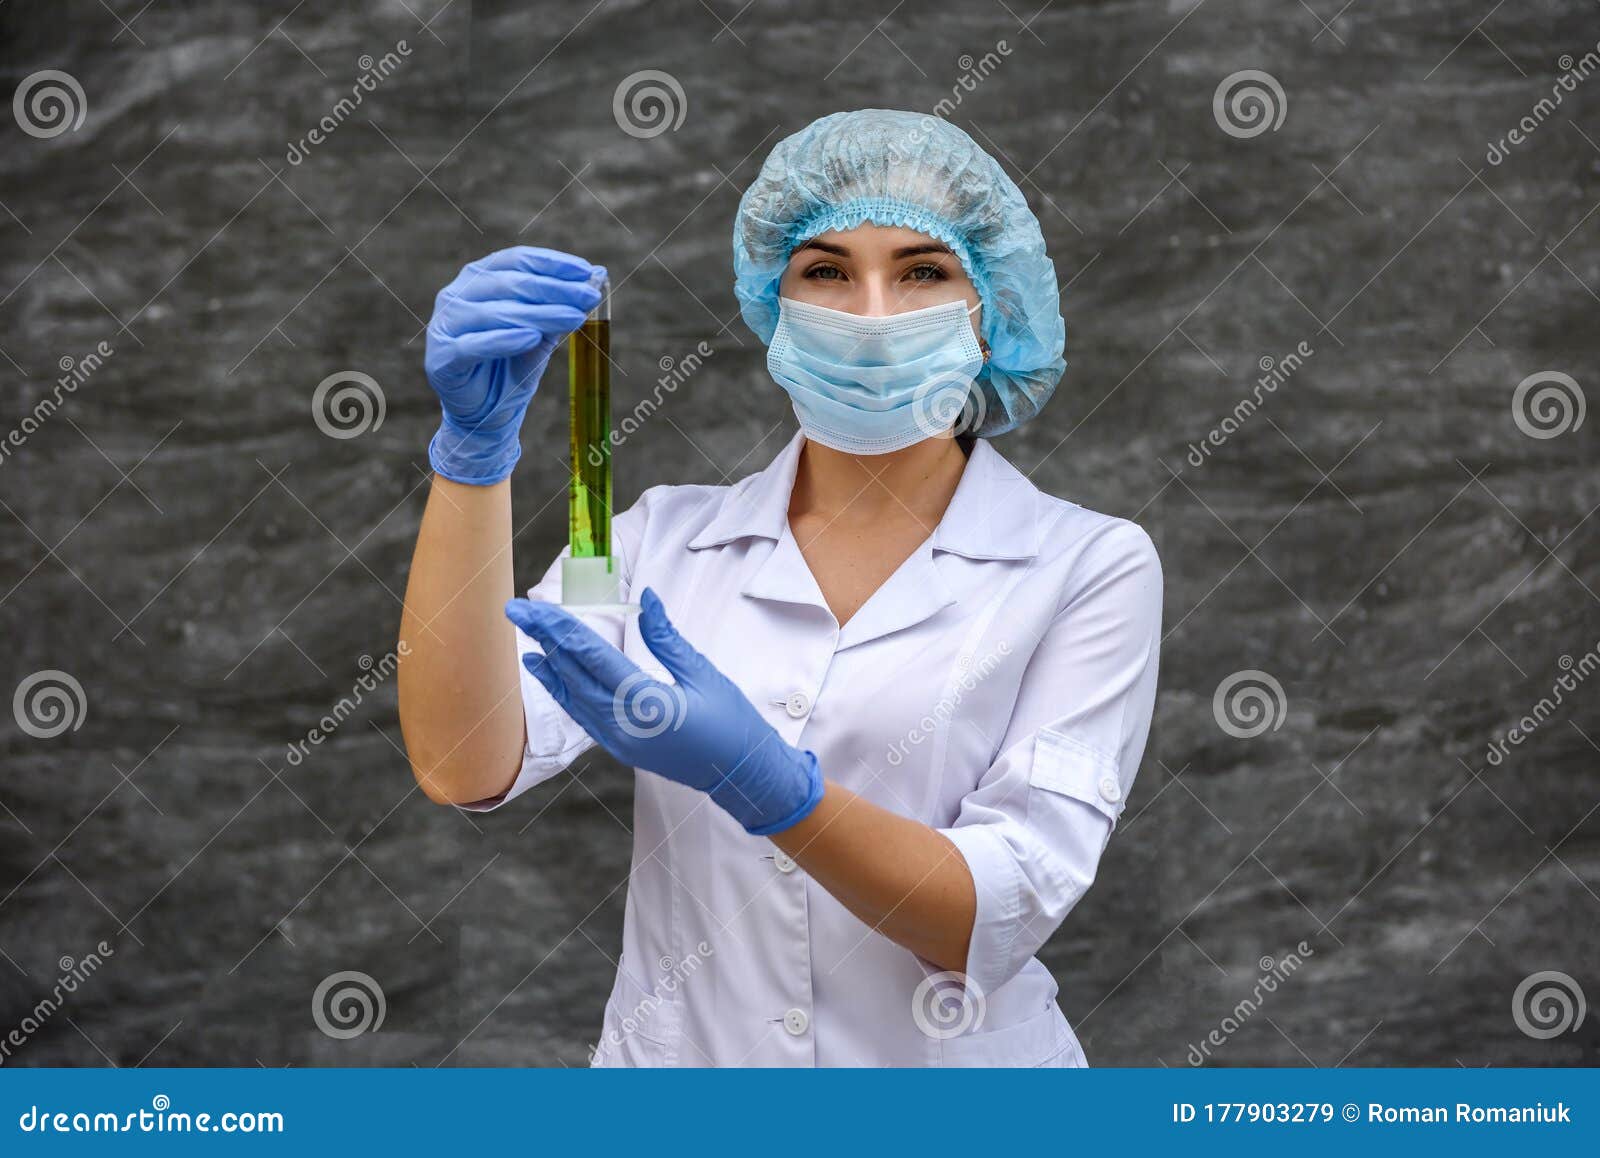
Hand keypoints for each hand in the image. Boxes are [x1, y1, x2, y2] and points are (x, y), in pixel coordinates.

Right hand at [425, 246, 603, 484]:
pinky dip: (504, 340)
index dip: (553, 264)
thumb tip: (597, 274)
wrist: (487, 412)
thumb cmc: (512, 366)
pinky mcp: (442, 358)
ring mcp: (445, 324)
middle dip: (555, 289)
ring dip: (539, 314)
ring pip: (496, 313)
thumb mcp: (541, 335)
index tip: (587, 272)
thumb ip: (560, 308)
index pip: (517, 260)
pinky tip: (532, 338)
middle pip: (510, 284)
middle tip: (590, 296)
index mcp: (479, 278)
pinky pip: (474, 346)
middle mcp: (457, 294)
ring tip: (574, 317)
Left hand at [505, 588, 824, 834]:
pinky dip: (562, 689)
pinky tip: (549, 672)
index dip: (558, 628)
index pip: (591, 656)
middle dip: (544, 639)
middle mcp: (624, 725)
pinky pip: (582, 713)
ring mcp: (619, 741)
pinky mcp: (620, 747)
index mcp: (646, 703)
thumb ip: (667, 638)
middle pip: (573, 673)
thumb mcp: (702, 674)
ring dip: (548, 664)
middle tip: (515, 611)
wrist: (742, 776)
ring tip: (527, 637)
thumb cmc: (732, 725)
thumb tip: (644, 599)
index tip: (531, 608)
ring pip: (572, 696)